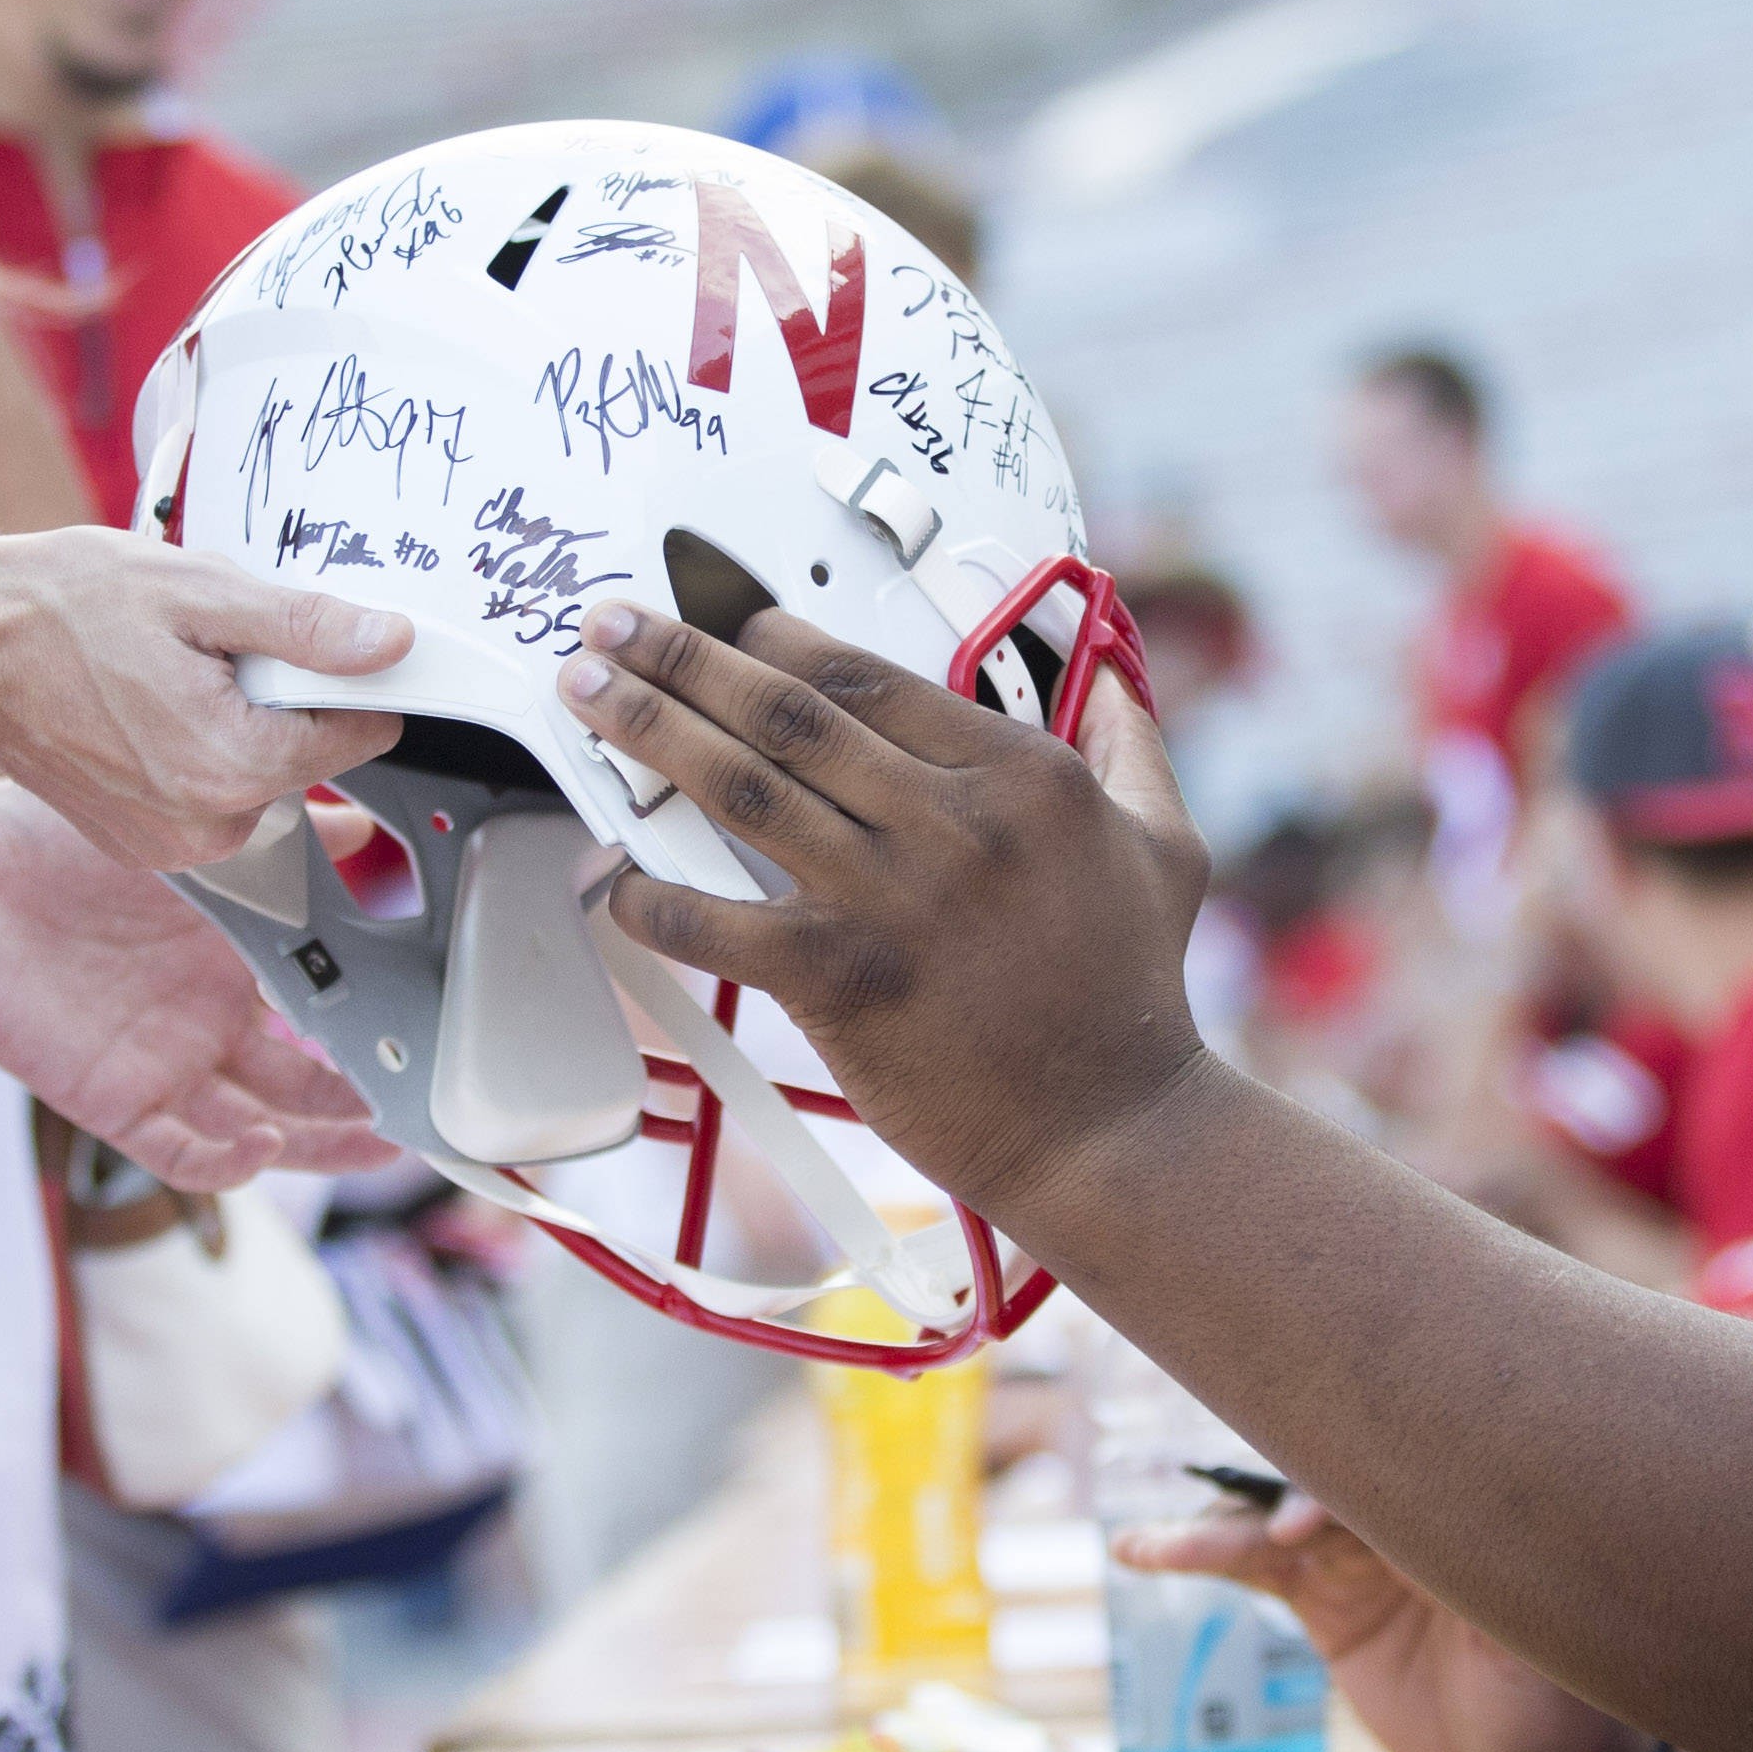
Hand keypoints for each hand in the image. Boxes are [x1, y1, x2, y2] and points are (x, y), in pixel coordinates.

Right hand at [0, 526, 404, 866]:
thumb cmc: (59, 607)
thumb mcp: (198, 591)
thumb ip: (307, 628)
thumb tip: (392, 645)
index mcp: (233, 766)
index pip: (359, 733)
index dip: (344, 676)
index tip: (302, 638)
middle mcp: (208, 826)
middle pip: (305, 756)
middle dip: (277, 698)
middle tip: (203, 649)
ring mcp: (170, 845)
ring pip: (256, 775)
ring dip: (234, 724)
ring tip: (162, 674)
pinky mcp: (141, 844)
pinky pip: (208, 795)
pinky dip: (193, 750)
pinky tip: (141, 707)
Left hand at [0, 782, 403, 1188]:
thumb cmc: (52, 842)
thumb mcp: (190, 835)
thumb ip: (284, 835)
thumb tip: (364, 814)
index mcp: (234, 962)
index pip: (327, 1015)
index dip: (381, 1040)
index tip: (442, 1046)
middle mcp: (207, 1021)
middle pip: (309, 1087)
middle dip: (370, 1106)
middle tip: (432, 1115)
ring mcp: (164, 1065)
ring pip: (262, 1129)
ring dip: (320, 1144)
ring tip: (381, 1146)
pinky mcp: (112, 1101)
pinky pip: (182, 1153)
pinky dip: (227, 1161)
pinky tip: (261, 1145)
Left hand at [554, 599, 1214, 1226]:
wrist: (1114, 1131)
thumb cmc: (1135, 994)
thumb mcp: (1165, 843)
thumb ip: (1127, 747)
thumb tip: (1111, 678)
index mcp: (1022, 774)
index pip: (870, 676)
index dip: (778, 639)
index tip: (726, 620)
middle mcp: (954, 821)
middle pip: (787, 713)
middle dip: (684, 658)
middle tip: (612, 627)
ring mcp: (893, 900)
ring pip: (742, 792)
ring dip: (651, 735)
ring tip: (586, 696)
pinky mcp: (845, 982)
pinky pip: (719, 921)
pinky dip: (655, 896)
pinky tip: (611, 875)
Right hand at [1116, 1495, 1646, 1751]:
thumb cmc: (1561, 1707)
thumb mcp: (1540, 1657)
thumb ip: (1497, 1595)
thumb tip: (1466, 1532)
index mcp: (1463, 1513)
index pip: (1394, 1472)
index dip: (1339, 1491)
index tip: (1295, 1533)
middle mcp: (1405, 1516)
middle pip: (1323, 1471)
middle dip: (1265, 1473)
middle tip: (1210, 1482)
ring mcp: (1358, 1553)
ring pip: (1272, 1519)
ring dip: (1213, 1524)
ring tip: (1150, 1547)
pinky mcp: (1324, 1595)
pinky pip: (1251, 1564)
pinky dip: (1198, 1554)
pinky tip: (1141, 1552)